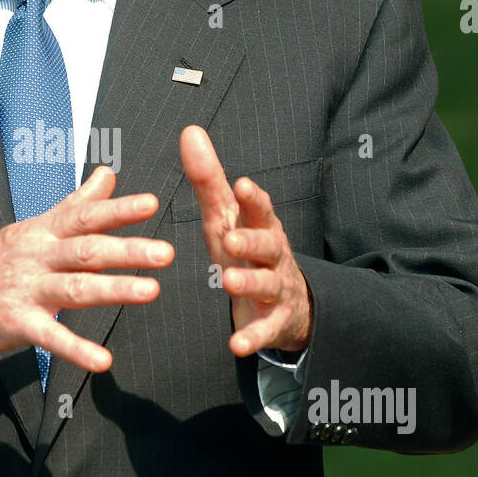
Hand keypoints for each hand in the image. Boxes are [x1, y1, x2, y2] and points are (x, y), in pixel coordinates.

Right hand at [0, 166, 174, 373]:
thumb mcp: (33, 226)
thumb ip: (75, 204)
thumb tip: (107, 174)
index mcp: (42, 232)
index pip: (83, 215)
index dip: (116, 209)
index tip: (150, 204)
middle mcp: (36, 256)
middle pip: (86, 250)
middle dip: (127, 250)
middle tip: (164, 252)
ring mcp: (24, 290)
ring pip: (75, 289)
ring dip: (114, 289)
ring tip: (150, 291)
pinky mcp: (14, 323)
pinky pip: (50, 337)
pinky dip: (77, 349)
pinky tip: (102, 360)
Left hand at [180, 125, 312, 357]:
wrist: (287, 302)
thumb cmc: (248, 250)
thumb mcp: (227, 216)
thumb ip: (209, 179)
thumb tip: (190, 131)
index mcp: (259, 227)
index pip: (259, 209)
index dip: (253, 199)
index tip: (243, 185)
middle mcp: (273, 255)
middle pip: (268, 245)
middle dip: (251, 241)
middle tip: (231, 240)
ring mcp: (277, 288)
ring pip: (266, 285)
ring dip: (247, 284)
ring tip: (227, 282)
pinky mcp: (275, 321)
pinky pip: (265, 330)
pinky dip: (252, 337)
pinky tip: (236, 345)